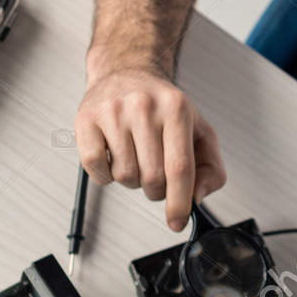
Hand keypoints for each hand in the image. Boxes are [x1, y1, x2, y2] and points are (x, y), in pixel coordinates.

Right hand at [74, 66, 225, 231]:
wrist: (127, 73)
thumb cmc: (164, 108)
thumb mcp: (199, 131)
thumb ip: (210, 168)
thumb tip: (196, 197)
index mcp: (177, 109)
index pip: (180, 167)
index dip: (179, 202)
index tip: (177, 222)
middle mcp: (145, 107)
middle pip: (152, 177)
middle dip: (157, 190)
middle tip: (156, 178)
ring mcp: (113, 112)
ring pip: (124, 176)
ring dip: (132, 180)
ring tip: (136, 158)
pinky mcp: (86, 120)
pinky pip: (95, 169)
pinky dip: (105, 175)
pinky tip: (114, 156)